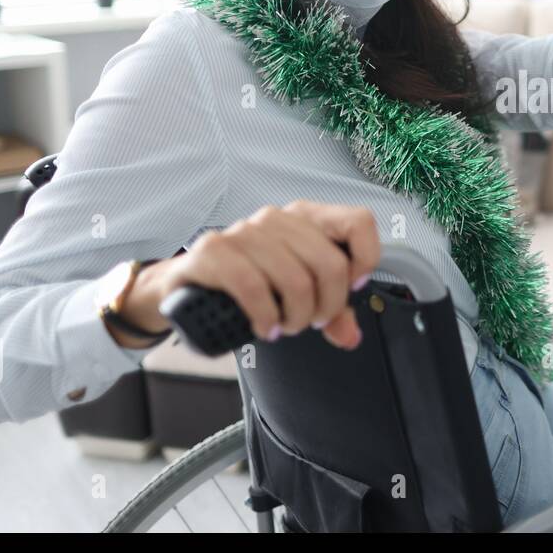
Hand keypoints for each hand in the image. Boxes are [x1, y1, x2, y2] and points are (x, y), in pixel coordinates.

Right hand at [125, 201, 379, 348]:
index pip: (359, 222)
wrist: (187, 285)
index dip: (365, 259)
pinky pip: (254, 287)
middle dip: (327, 306)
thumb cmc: (249, 281)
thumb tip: (351, 334)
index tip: (352, 287)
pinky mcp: (214, 251)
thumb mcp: (296, 293)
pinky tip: (264, 326)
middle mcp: (277, 218)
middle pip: (331, 264)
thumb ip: (331, 311)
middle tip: (311, 321)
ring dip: (295, 317)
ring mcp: (244, 231)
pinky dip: (265, 317)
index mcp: (306, 218)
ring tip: (284, 325)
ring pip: (296, 280)